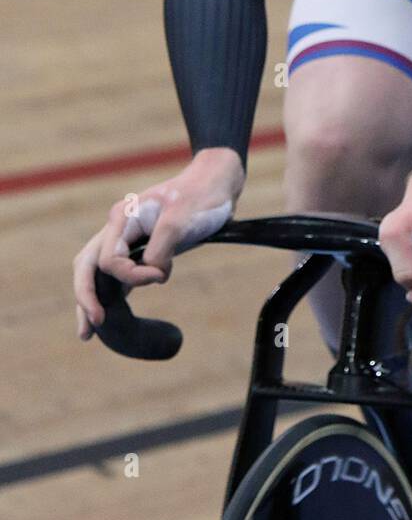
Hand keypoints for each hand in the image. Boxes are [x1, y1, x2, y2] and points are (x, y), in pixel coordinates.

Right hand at [73, 147, 244, 340]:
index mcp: (122, 218)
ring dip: (90, 301)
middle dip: (86, 295)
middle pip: (87, 266)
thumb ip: (161, 248)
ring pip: (97, 274)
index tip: (160, 276)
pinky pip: (117, 276)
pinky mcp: (141, 250)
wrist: (217, 185)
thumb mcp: (181, 219)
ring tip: (87, 333)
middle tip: (95, 324)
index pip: (109, 259)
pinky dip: (109, 296)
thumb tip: (151, 274)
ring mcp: (127, 241)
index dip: (131, 275)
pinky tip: (108, 317)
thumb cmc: (201, 197)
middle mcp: (118, 230)